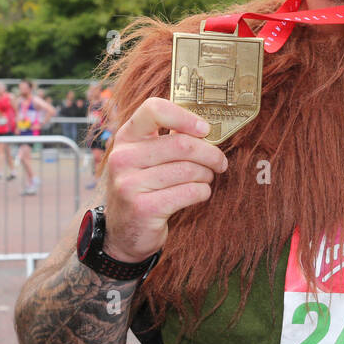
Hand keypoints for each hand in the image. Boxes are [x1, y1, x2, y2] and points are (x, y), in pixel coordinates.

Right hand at [102, 98, 227, 263]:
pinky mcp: (143, 208)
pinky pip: (189, 192)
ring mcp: (129, 184)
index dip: (185, 116)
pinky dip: (202, 192)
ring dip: (206, 175)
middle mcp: (123, 157)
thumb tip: (207, 129)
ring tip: (206, 178)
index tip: (205, 129)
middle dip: (210, 153)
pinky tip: (199, 193)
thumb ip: (168, 140)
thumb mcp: (146, 159)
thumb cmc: (144, 188)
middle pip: (182, 144)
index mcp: (126, 137)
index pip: (154, 109)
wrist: (124, 233)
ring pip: (189, 170)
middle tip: (220, 162)